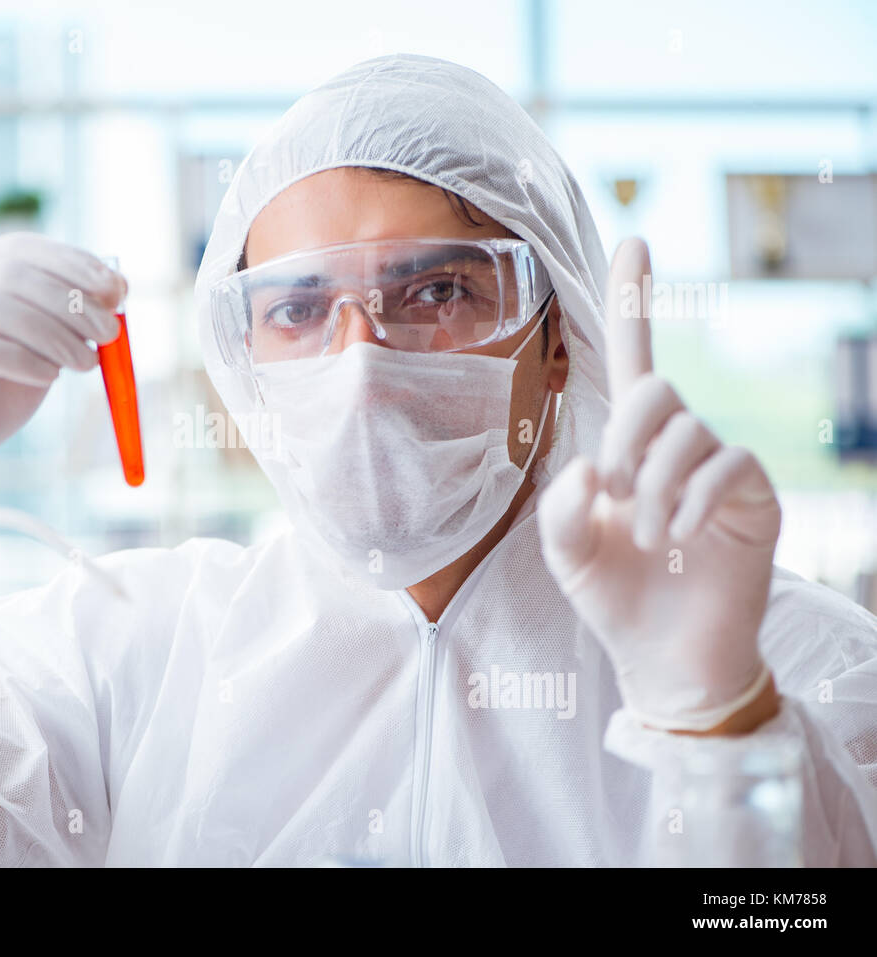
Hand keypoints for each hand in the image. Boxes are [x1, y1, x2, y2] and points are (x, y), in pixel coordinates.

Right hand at [0, 232, 123, 519]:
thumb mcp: (39, 352)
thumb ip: (66, 321)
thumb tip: (116, 290)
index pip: (20, 248)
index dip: (72, 263)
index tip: (116, 290)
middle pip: (11, 273)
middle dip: (70, 301)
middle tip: (108, 333)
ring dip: (53, 334)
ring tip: (84, 364)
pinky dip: (20, 359)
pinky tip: (47, 377)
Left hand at [537, 238, 780, 731]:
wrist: (662, 655)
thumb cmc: (612, 596)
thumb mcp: (564, 550)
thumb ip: (558, 504)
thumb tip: (591, 462)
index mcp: (627, 445)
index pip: (634, 359)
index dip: (635, 301)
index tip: (634, 241)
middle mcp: (676, 443)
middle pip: (656, 388)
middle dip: (625, 435)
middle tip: (612, 492)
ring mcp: (719, 467)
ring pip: (689, 431)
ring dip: (654, 487)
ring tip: (646, 538)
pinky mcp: (754, 497)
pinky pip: (729, 466)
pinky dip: (691, 501)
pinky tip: (677, 538)